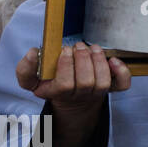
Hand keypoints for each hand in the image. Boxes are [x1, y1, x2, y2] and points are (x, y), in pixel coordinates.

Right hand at [16, 43, 130, 146]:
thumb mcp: (31, 80)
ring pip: (102, 82)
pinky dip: (122, 72)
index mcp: (56, 94)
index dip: (66, 66)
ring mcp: (96, 94)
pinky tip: (114, 60)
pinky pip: (121, 85)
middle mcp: (78, 97)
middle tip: (78, 46)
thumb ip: (26, 69)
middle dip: (83, 60)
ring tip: (92, 48)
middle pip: (86, 82)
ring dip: (99, 61)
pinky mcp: (110, 90)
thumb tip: (32, 52)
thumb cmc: (50, 83)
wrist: (71, 100)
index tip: (65, 50)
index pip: (64, 85)